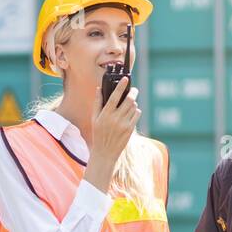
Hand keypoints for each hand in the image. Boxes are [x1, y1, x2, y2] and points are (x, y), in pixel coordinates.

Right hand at [85, 76, 140, 192]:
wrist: (105, 152)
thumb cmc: (98, 134)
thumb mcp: (94, 119)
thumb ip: (97, 103)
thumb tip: (99, 88)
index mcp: (105, 114)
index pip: (114, 97)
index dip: (121, 86)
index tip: (126, 79)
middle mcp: (115, 119)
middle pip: (128, 100)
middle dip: (133, 93)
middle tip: (134, 90)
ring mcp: (124, 124)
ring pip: (134, 107)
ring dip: (133, 103)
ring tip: (130, 103)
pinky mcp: (130, 129)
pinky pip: (137, 114)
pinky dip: (136, 111)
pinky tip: (131, 113)